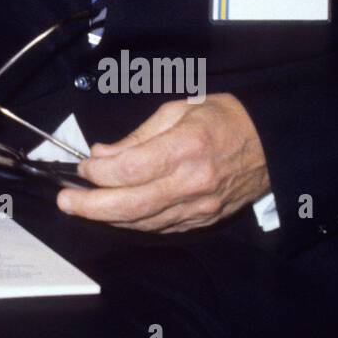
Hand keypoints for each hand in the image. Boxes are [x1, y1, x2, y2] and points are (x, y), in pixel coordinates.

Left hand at [55, 94, 270, 232]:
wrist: (272, 143)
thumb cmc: (224, 118)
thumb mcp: (179, 110)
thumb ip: (137, 136)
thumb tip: (101, 154)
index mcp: (186, 147)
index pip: (129, 169)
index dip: (98, 172)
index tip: (82, 167)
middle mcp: (192, 183)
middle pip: (131, 204)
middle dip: (91, 206)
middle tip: (65, 201)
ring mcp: (200, 206)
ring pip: (143, 221)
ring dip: (107, 217)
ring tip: (81, 208)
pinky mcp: (204, 219)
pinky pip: (160, 227)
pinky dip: (133, 222)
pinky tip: (114, 213)